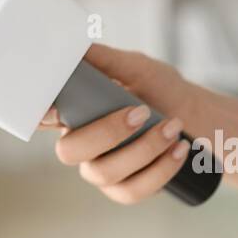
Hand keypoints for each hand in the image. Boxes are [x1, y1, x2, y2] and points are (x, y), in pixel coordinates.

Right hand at [39, 44, 197, 204]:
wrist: (197, 118)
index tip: (54, 109)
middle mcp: (82, 145)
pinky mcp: (125, 190)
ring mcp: (102, 171)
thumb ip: (107, 60)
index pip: (44, 117)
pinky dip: (160, 169)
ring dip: (144, 149)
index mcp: (76, 113)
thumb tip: (79, 47)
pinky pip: (133, 191)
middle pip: (69, 152)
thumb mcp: (138, 68)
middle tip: (141, 112)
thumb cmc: (162, 91)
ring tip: (173, 126)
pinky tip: (178, 149)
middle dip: (106, 133)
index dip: (40, 116)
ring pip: (104, 173)